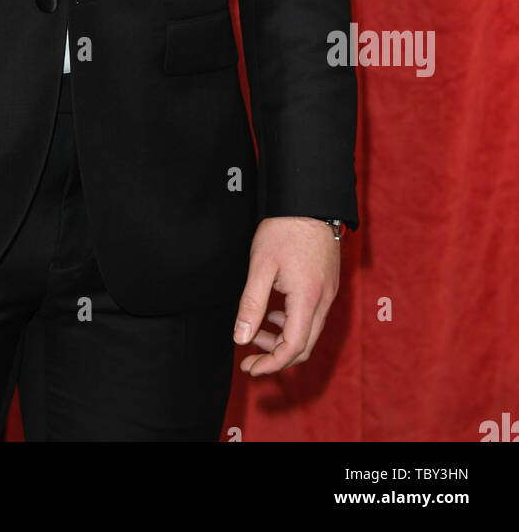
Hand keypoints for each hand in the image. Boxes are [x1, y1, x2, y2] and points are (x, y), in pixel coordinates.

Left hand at [233, 216, 339, 374]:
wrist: (310, 201)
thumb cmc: (284, 228)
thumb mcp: (261, 266)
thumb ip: (251, 304)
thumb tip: (240, 339)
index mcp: (308, 299)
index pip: (293, 348)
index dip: (270, 363)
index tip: (249, 368)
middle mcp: (324, 300)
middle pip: (304, 346)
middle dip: (276, 357)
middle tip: (249, 358)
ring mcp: (329, 293)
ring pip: (309, 332)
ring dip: (283, 340)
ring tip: (256, 332)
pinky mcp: (329, 284)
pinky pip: (313, 316)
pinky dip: (293, 324)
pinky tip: (274, 313)